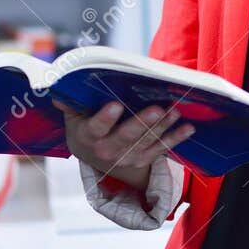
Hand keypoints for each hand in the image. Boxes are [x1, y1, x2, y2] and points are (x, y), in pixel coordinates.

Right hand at [61, 101, 193, 190]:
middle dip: (142, 123)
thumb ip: (71, 102)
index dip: (105, 118)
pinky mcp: (143, 160)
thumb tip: (59, 88)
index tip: (116, 105)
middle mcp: (108, 150)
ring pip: (146, 142)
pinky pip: (161, 149)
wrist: (94, 156)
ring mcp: (127, 157)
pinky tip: (188, 128)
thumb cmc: (85, 127)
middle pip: (126, 137)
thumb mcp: (73, 116)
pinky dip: (175, 138)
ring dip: (163, 127)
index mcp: (88, 136)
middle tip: (157, 109)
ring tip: (175, 111)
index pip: (96, 128)